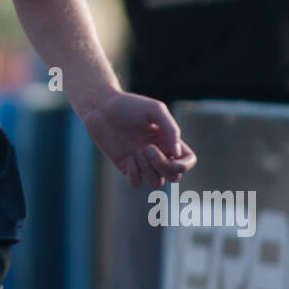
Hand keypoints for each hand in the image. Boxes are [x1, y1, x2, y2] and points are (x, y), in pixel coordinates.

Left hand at [81, 91, 196, 188]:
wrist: (101, 107)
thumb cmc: (129, 105)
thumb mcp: (155, 110)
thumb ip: (171, 129)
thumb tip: (176, 154)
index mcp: (168, 140)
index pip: (187, 161)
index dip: (184, 165)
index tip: (172, 156)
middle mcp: (157, 153)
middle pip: (173, 176)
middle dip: (164, 167)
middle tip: (147, 148)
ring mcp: (141, 162)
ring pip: (157, 183)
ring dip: (149, 170)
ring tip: (137, 152)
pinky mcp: (125, 166)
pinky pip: (136, 183)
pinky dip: (135, 174)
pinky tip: (128, 158)